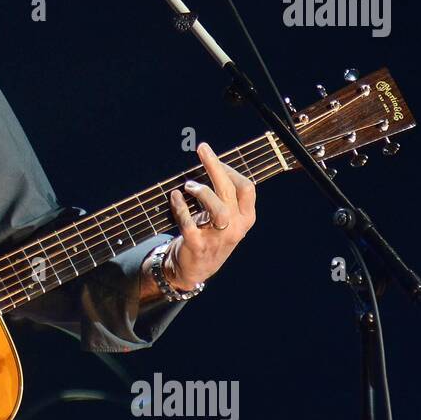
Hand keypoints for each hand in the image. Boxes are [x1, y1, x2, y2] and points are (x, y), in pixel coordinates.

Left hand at [165, 141, 255, 288]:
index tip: (213, 158)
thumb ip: (222, 196)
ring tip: (188, 185)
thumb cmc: (209, 235)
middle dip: (216, 167)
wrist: (195, 270)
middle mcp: (236, 228)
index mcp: (246, 218)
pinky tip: (174, 196)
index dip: (230, 169)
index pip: (246, 187)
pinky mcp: (197, 246)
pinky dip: (180, 208)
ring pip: (219, 210)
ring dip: (203, 192)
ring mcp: (218, 238)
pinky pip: (189, 224)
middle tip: (202, 149)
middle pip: (230, 192)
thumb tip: (209, 161)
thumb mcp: (225, 218)